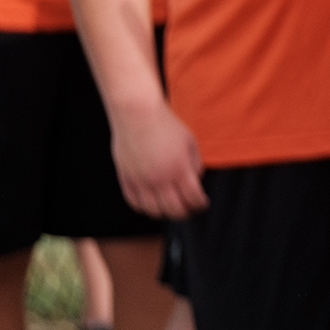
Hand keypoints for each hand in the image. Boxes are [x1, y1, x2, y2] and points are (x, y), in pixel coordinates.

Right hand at [110, 99, 207, 219]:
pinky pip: (135, 203)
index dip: (201, 205)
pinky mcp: (126, 179)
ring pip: (154, 211)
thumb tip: (196, 180)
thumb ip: (195, 163)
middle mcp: (160, 179)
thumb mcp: (190, 142)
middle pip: (175, 210)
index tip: (203, 204)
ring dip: (165, 214)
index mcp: (179, 169)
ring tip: (170, 209)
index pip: (193, 198)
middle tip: (189, 211)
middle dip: (186, 213)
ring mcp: (141, 181)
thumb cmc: (165, 125)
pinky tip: (151, 204)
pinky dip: (144, 208)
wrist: (137, 115)